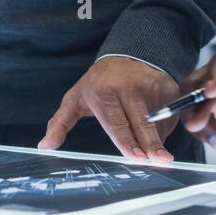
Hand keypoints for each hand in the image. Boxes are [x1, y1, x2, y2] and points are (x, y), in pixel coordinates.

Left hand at [38, 57, 180, 161]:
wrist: (126, 54)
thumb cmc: (98, 82)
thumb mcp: (75, 99)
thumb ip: (60, 123)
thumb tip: (45, 146)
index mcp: (104, 93)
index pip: (117, 124)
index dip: (128, 142)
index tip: (138, 157)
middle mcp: (129, 89)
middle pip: (142, 124)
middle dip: (152, 144)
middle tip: (161, 161)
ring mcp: (152, 87)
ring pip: (158, 123)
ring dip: (156, 140)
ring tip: (151, 147)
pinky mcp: (169, 87)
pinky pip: (170, 116)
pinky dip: (165, 129)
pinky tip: (156, 130)